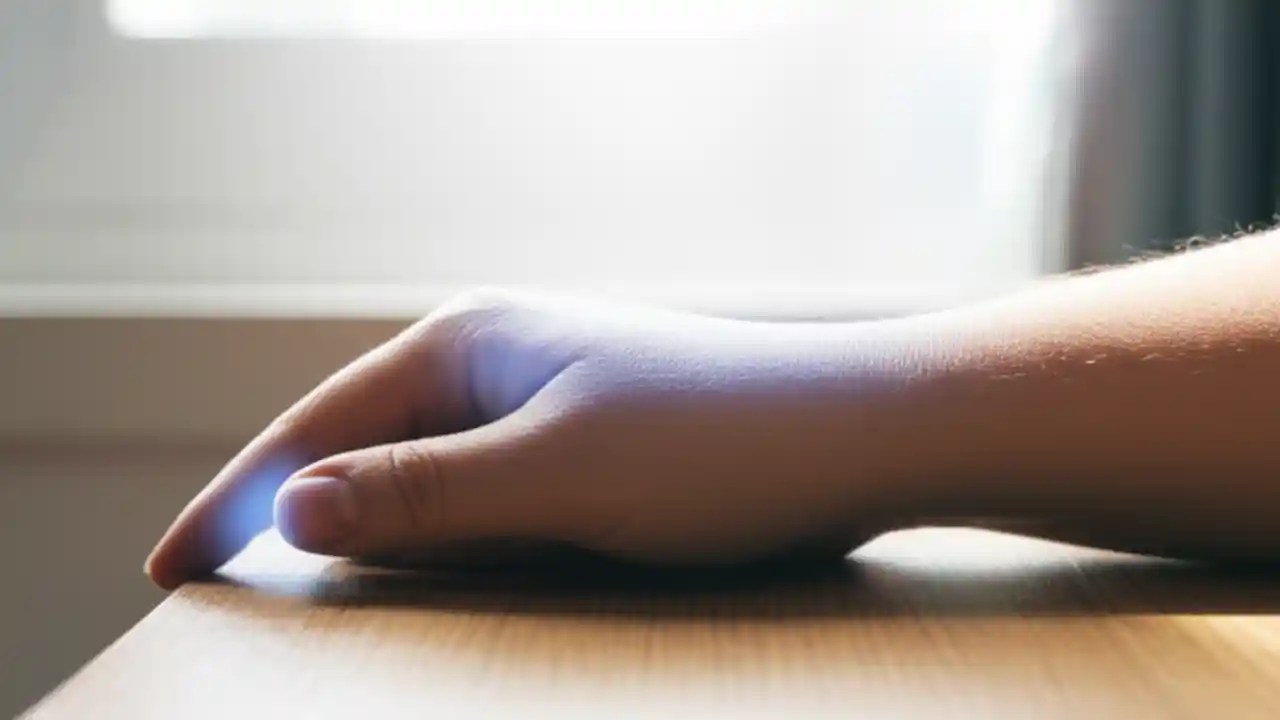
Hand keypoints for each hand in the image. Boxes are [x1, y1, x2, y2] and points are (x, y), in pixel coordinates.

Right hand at [145, 290, 916, 588]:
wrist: (853, 433)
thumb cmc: (712, 445)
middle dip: (305, 526)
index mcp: (468, 346)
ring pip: (429, 483)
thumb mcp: (553, 477)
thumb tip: (288, 510)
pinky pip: (491, 501)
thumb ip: (419, 496)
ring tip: (328, 609)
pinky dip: (458, 545)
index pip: (317, 428)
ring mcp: (543, 402)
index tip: (169, 570)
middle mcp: (496, 362)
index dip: (237, 501)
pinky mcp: (586, 444)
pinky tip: (450, 582)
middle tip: (236, 605)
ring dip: (384, 542)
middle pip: (364, 452)